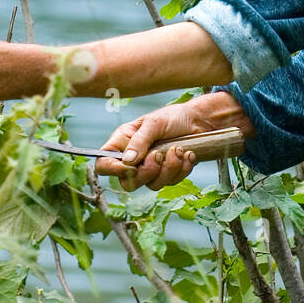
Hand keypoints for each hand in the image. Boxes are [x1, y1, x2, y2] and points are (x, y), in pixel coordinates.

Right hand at [95, 91, 253, 192]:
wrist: (199, 121)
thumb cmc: (173, 117)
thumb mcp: (154, 123)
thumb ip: (140, 141)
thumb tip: (128, 161)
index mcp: (123, 143)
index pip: (104, 164)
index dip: (111, 169)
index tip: (129, 167)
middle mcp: (133, 160)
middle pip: (128, 183)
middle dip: (147, 172)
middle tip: (159, 155)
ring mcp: (151, 169)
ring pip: (153, 185)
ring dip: (169, 168)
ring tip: (178, 149)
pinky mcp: (168, 175)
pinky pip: (171, 182)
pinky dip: (182, 169)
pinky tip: (188, 154)